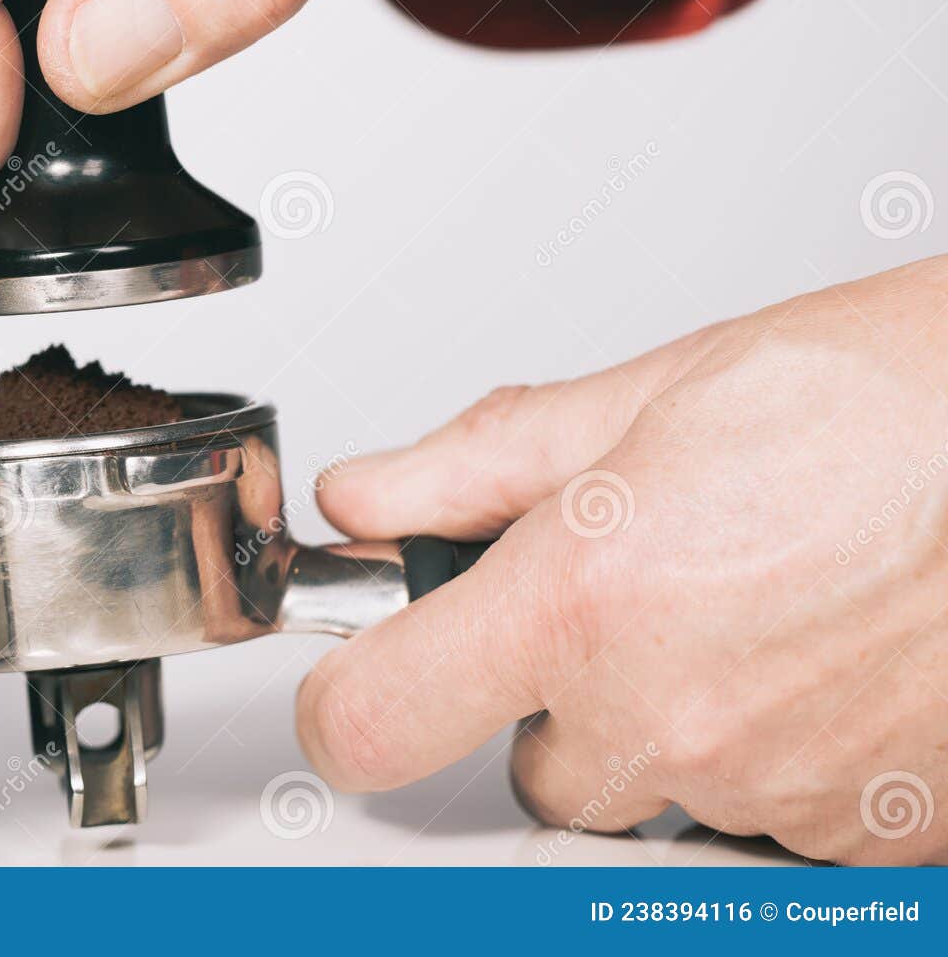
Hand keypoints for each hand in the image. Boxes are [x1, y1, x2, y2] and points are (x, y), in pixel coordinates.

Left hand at [298, 256, 947, 864]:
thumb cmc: (883, 400)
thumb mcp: (649, 397)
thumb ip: (476, 467)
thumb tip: (369, 500)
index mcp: (584, 603)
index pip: (372, 722)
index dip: (348, 702)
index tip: (363, 676)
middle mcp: (670, 716)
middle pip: (530, 769)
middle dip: (551, 694)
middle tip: (632, 593)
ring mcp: (771, 789)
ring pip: (650, 794)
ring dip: (667, 722)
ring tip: (747, 605)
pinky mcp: (864, 836)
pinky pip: (759, 814)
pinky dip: (765, 752)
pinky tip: (810, 656)